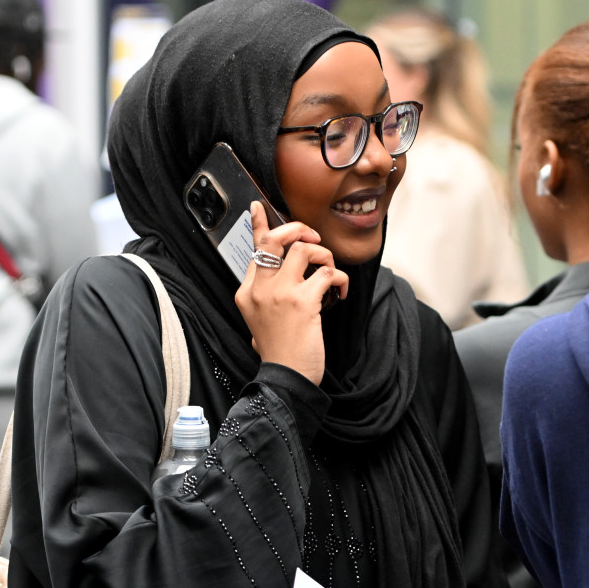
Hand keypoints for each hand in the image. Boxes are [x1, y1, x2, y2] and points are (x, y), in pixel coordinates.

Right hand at [234, 203, 348, 383]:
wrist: (285, 378)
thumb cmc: (279, 353)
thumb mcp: (259, 322)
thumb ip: (265, 298)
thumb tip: (281, 279)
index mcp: (246, 293)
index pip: (254, 249)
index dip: (260, 226)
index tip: (259, 209)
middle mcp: (260, 289)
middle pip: (274, 239)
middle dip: (297, 229)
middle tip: (311, 237)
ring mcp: (280, 293)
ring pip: (304, 249)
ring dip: (324, 255)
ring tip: (329, 270)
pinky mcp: (303, 301)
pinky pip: (327, 273)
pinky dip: (339, 278)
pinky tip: (341, 291)